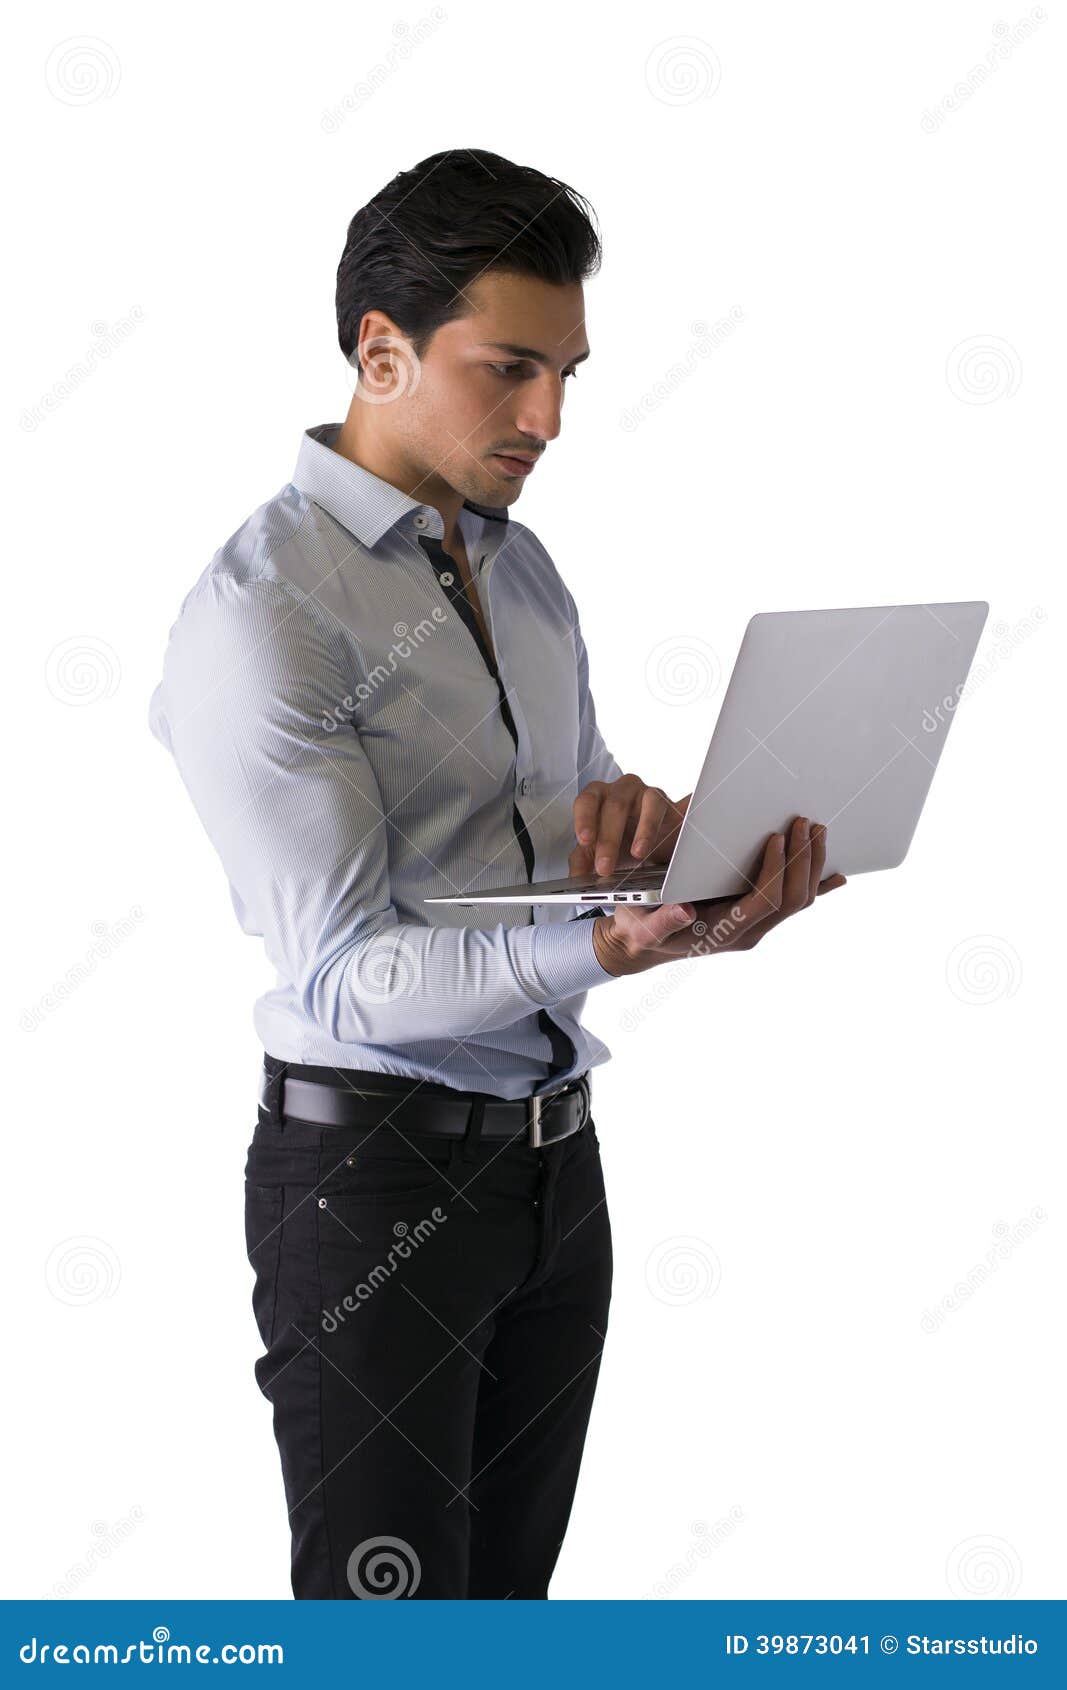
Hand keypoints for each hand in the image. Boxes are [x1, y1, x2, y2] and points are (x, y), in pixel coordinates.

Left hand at [570, 775, 690, 878]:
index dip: (583, 819)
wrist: (661, 841)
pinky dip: (648, 828)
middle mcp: (614, 792)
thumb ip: (584, 861)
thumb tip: (576, 876)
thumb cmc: (628, 839)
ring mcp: (637, 791)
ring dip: (624, 835)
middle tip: (604, 866)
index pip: (585, 802)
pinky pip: (653, 805)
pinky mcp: (658, 798)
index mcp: (596, 800)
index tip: (584, 841)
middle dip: (605, 839)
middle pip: (605, 807)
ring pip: (623, 805)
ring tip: (629, 857)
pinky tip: (643, 847)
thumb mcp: (602, 851)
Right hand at [591, 817, 846, 976]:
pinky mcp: (758, 916)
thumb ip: (661, 921)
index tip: (775, 837)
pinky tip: (836, 875)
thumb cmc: (640, 926)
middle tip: (804, 823)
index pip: (763, 903)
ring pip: (799, 899)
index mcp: (722, 931)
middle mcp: (747, 932)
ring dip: (811, 864)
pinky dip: (817, 886)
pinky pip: (794, 903)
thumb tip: (685, 911)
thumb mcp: (641, 924)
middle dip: (802, 860)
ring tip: (815, 830)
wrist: (643, 942)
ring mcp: (756, 925)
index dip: (775, 871)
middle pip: (791, 900)